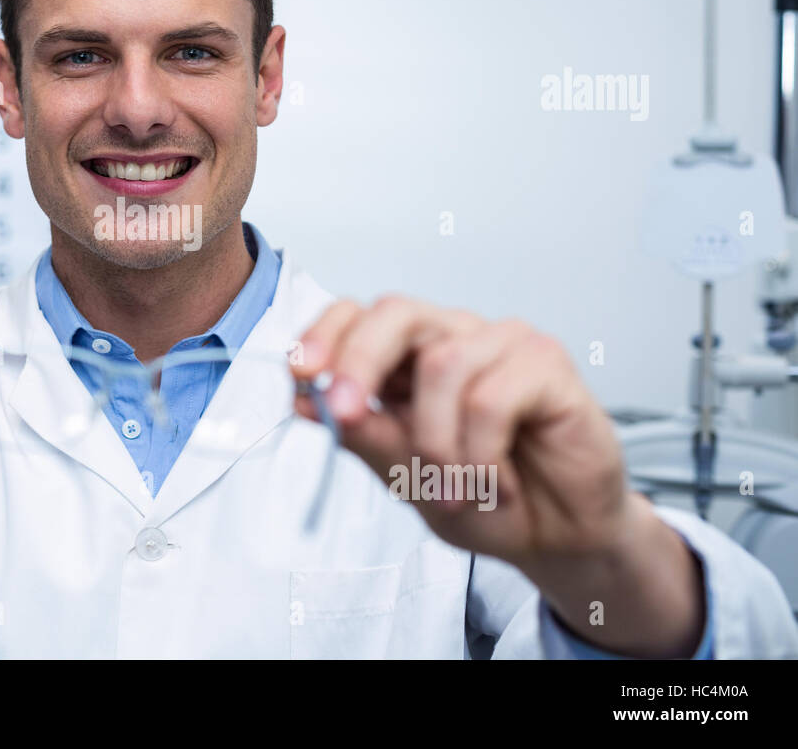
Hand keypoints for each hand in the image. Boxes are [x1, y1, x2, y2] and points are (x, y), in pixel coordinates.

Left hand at [293, 295, 704, 655]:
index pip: (356, 316)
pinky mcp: (546, 362)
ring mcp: (500, 344)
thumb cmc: (482, 500)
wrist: (555, 540)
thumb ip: (361, 434)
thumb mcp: (405, 476)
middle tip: (344, 414)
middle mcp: (451, 337)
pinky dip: (483, 456)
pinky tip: (499, 484)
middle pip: (395, 313)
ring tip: (455, 492)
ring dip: (438, 445)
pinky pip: (493, 397)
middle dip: (359, 362)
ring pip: (443, 365)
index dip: (323, 335)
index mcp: (406, 358)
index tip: (299, 375)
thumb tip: (303, 402)